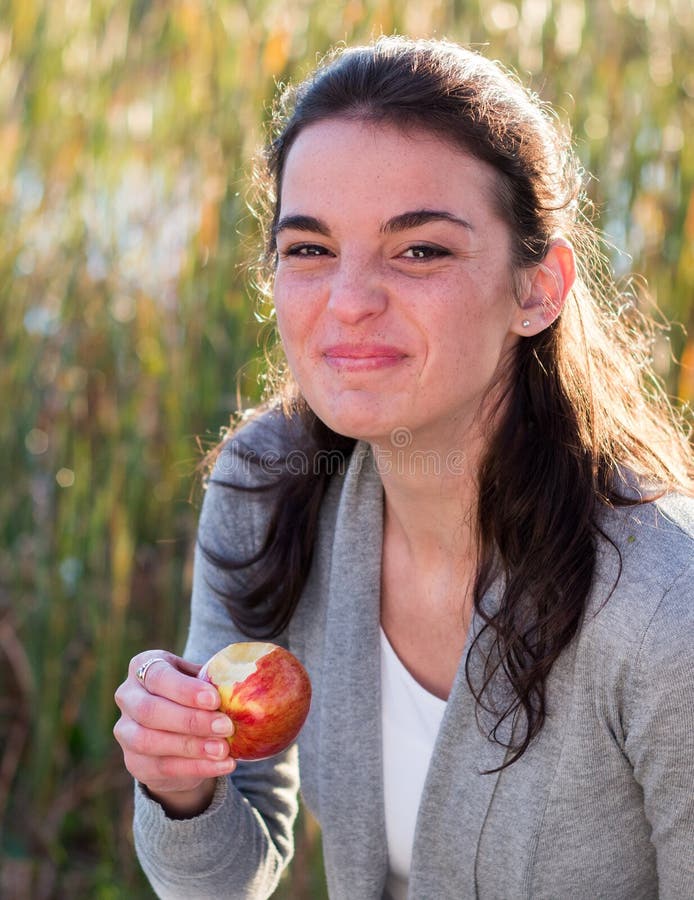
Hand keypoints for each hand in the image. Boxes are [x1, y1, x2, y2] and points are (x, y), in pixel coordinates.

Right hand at [114, 651, 236, 815]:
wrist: (176, 732)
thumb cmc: (192, 695)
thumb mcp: (200, 681)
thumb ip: (212, 680)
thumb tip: (239, 684)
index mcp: (143, 667)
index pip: (159, 677)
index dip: (185, 690)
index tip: (215, 699)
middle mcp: (127, 697)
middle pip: (150, 710)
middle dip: (191, 720)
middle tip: (226, 726)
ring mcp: (125, 732)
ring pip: (150, 741)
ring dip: (192, 747)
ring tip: (224, 749)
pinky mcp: (134, 762)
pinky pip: (162, 767)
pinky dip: (196, 767)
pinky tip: (222, 765)